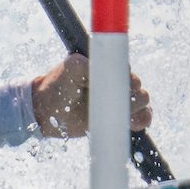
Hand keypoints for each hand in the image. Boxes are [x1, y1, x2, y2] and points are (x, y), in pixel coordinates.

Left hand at [30, 58, 151, 137]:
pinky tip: (135, 123)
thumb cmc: (57, 85)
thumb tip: (115, 72)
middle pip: (137, 86)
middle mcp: (114, 81)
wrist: (46, 111)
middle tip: (117, 103)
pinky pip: (140, 117)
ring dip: (138, 108)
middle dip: (133, 95)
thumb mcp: (71, 69)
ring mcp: (117, 100)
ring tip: (122, 116)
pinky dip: (143, 119)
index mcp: (105, 66)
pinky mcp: (118, 117)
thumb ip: (90, 65)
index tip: (123, 87)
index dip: (129, 79)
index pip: (127, 70)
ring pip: (142, 101)